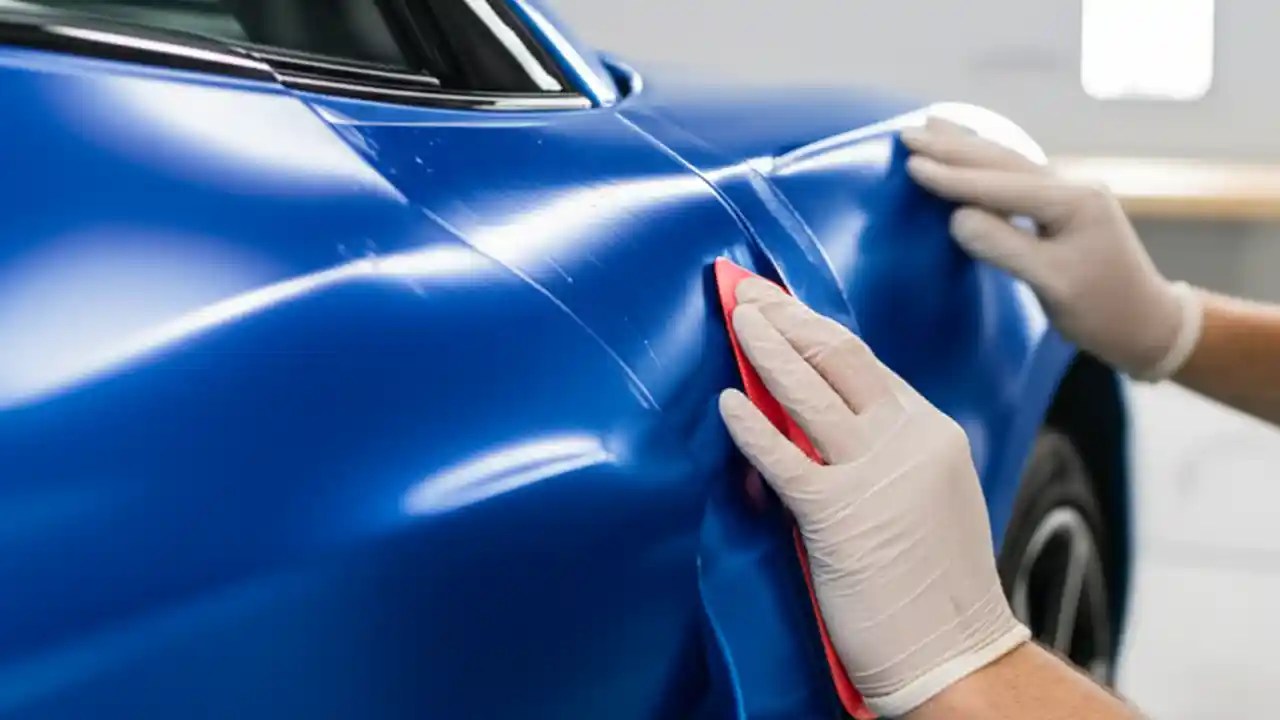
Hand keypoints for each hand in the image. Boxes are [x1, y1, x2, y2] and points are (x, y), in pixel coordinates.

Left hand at [718, 278, 1027, 716]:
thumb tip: (812, 421)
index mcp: (930, 430)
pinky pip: (783, 455)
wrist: (955, 652)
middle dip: (787, 317)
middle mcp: (907, 439)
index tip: (781, 304)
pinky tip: (728, 402)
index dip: (814, 326)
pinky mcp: (838, 514)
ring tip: (735, 319)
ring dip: (766, 347)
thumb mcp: (923, 493)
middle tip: (748, 292)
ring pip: (810, 389)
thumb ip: (879, 451)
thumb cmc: (932, 581)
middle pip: (839, 356)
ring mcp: (875, 473)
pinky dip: (751, 425)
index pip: (864, 362)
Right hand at [902, 117, 1200, 379]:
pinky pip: (1014, 176)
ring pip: (1008, 163)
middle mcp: (1071, 188)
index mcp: (1072, 202)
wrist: (1147, 325)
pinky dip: (984, 164)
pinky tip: (969, 155)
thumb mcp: (1053, 285)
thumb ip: (1005, 247)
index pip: (1000, 185)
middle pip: (1002, 162)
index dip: (953, 176)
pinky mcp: (1062, 209)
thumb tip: (957, 218)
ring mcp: (1068, 195)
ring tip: (931, 127)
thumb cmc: (1103, 311)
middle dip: (954, 147)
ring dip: (967, 147)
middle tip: (907, 132)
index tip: (911, 164)